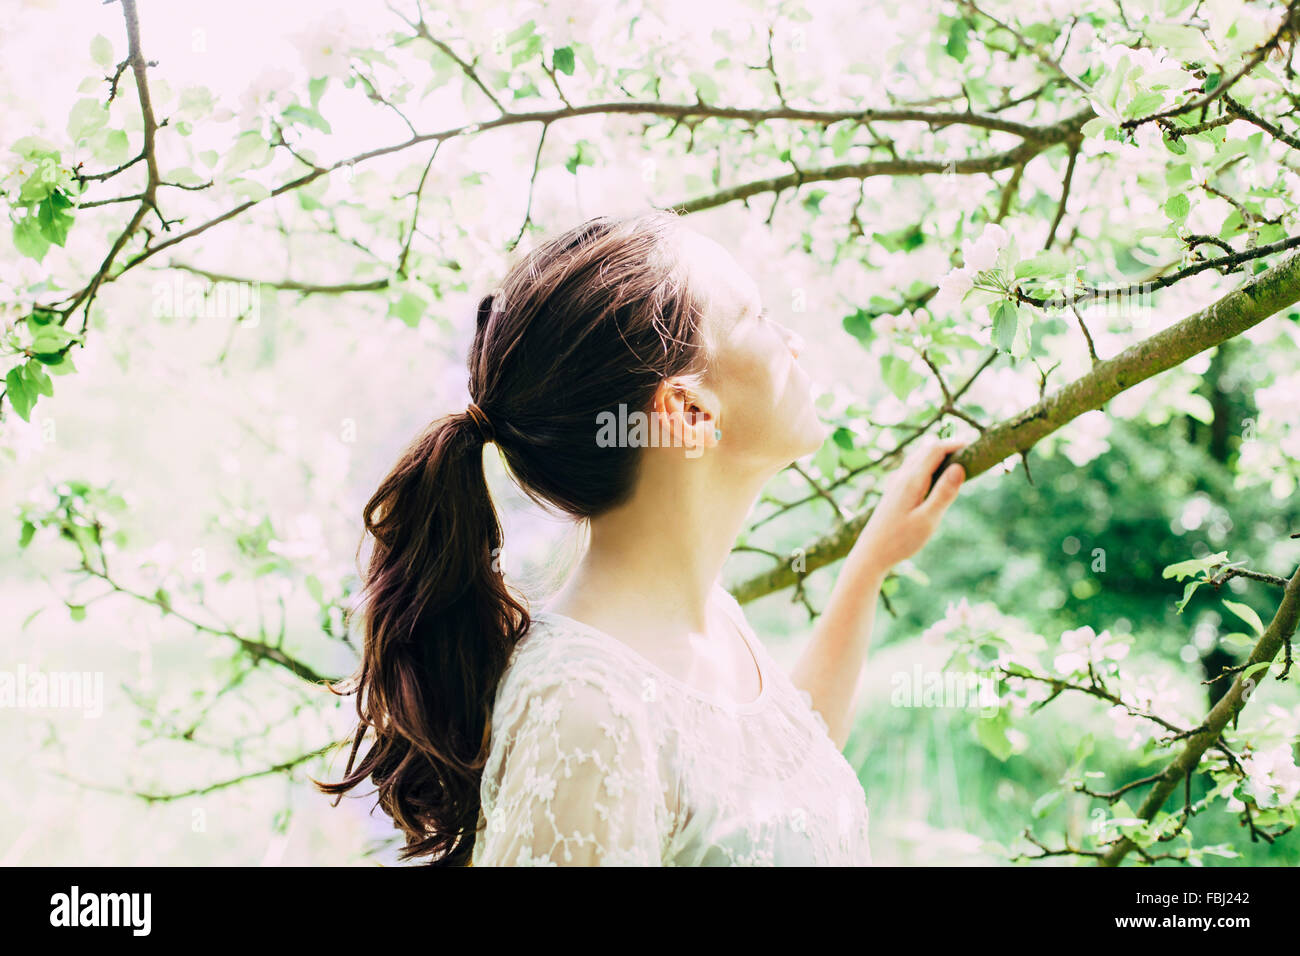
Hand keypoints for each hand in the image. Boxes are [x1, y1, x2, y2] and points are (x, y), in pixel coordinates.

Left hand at [851, 437, 966, 574]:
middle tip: (970, 455)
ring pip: (917, 458)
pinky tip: (935, 478)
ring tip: (957, 464)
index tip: (974, 448)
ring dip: (936, 456)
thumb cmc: (901, 540)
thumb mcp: (928, 520)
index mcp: (911, 480)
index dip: (955, 444)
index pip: (935, 449)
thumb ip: (944, 493)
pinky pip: (911, 469)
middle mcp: (901, 476)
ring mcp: (895, 483)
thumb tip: (959, 467)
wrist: (871, 554)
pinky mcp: (892, 491)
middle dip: (947, 448)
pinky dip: (926, 465)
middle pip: (926, 450)